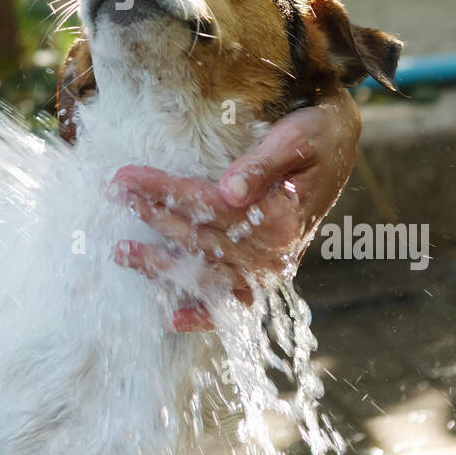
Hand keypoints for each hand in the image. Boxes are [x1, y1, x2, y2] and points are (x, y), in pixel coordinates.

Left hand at [112, 89, 360, 327]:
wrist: (341, 146)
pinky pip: (234, 302)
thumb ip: (261, 165)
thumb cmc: (316, 136)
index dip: (162, 191)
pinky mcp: (267, 273)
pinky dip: (205, 313)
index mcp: (281, 218)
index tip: (125, 177)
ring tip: (121, 252)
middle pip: (200, 238)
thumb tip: (228, 191)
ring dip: (162, 265)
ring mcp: (271, 269)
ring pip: (206, 272)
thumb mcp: (295, 139)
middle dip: (152, 217)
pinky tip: (174, 318)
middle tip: (114, 198)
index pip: (206, 205)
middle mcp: (276, 252)